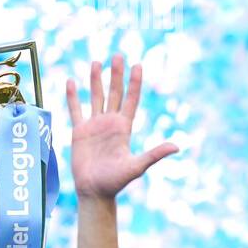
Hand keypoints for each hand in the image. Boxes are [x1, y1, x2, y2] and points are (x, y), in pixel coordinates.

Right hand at [67, 55, 177, 201]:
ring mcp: (94, 126)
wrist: (94, 192)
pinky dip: (73, 97)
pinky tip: (71, 82)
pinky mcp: (79, 132)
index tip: (138, 65)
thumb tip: (177, 146)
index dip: (135, 83)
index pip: (131, 100)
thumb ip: (154, 154)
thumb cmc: (115, 181)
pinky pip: (76, 110)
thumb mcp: (136, 167)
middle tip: (118, 55)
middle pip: (115, 93)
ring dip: (96, 80)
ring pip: (96, 97)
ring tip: (96, 62)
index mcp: (124, 128)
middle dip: (116, 75)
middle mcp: (110, 123)